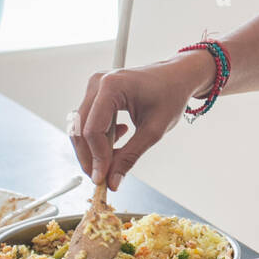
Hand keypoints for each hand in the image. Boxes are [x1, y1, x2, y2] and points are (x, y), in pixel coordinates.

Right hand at [67, 56, 213, 190]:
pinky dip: (99, 137)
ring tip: (116, 156)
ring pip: (81, 127)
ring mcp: (95, 86)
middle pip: (80, 129)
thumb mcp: (154, 130)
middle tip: (103, 178)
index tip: (104, 178)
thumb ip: (130, 156)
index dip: (97, 158)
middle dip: (90, 157)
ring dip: (93, 148)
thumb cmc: (171, 94)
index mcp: (112, 86)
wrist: (178, 76)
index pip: (93, 130)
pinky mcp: (97, 93)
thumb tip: (113, 181)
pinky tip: (120, 137)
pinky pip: (88, 120)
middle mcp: (98, 82)